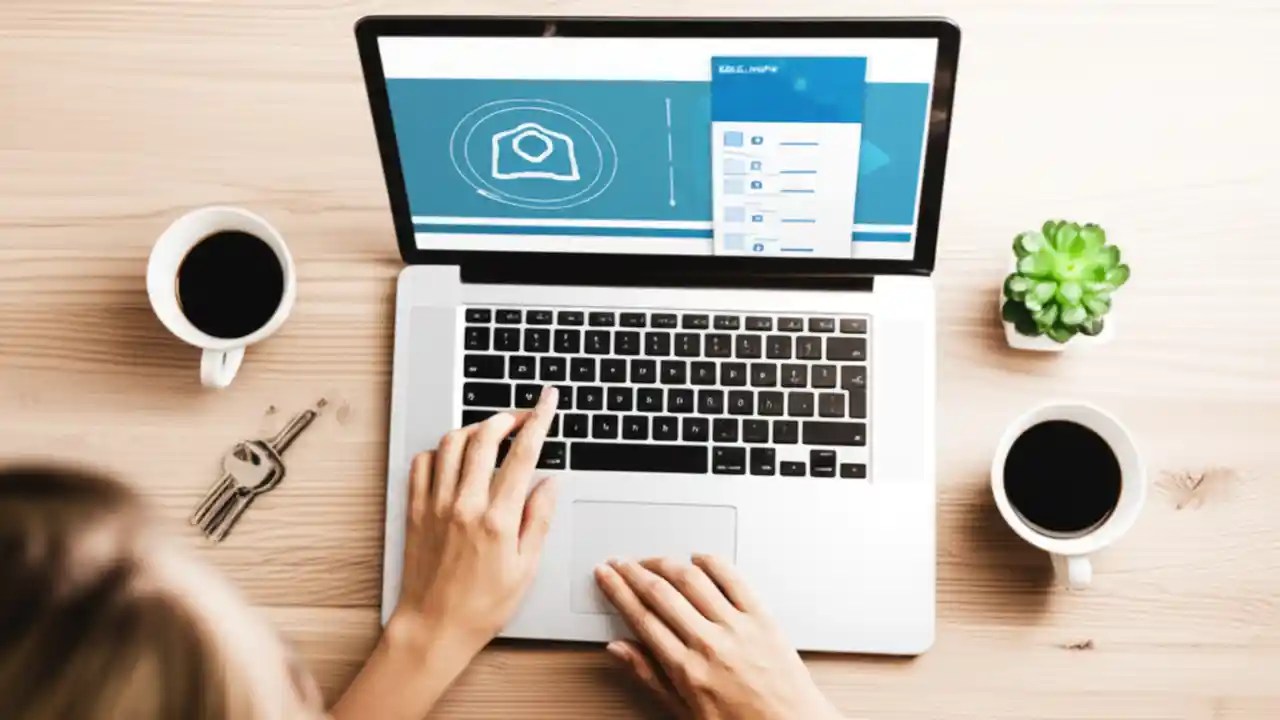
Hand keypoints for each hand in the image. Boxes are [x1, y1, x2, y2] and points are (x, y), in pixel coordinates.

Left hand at [393, 386, 559, 655]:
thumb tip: (550, 482)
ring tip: (490, 432)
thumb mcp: (526, 567)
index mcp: (497, 519)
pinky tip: (454, 457)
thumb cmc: (482, 606)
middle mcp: (464, 504)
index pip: (523, 453)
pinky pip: (423, 463)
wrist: (434, 628)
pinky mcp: (415, 511)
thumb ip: (538, 518)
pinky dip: (440, 451)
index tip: (547, 400)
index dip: (538, 419)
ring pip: (451, 443)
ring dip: (474, 428)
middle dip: (506, 416)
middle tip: (520, 416)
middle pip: (484, 437)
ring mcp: (436, 505)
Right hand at [595, 555, 841, 719]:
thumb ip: (650, 676)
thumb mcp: (684, 711)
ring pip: (692, 579)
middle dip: (633, 572)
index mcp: (686, 669)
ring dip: (665, 563)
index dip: (617, 591)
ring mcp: (737, 627)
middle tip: (621, 563)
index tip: (606, 576)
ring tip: (652, 560)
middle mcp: (709, 644)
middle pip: (660, 593)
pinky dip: (711, 562)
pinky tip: (698, 559)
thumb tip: (619, 650)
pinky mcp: (762, 617)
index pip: (641, 617)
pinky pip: (733, 578)